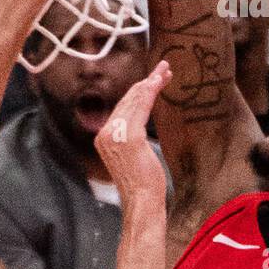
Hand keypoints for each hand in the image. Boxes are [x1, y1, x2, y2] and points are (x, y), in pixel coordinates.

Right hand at [94, 60, 171, 197]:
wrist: (142, 201)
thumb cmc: (142, 182)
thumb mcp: (133, 154)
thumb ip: (130, 136)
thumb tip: (138, 121)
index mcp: (104, 138)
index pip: (122, 108)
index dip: (139, 91)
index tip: (154, 79)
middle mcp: (105, 134)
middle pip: (127, 100)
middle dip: (146, 82)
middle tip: (163, 68)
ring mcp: (116, 135)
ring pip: (135, 101)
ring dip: (151, 83)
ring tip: (164, 70)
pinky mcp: (130, 137)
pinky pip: (141, 108)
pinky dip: (150, 93)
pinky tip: (159, 83)